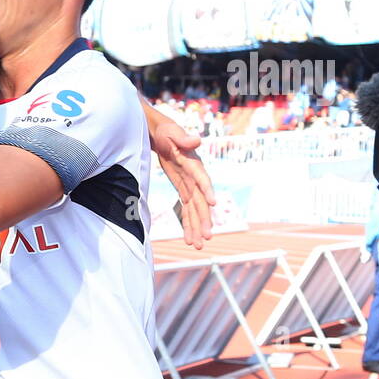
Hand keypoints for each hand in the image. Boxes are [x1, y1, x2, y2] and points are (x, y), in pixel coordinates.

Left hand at [149, 118, 215, 248]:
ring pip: (195, 211)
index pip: (202, 179)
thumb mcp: (173, 133)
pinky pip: (187, 210)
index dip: (207, 190)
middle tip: (207, 237)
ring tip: (198, 246)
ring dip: (197, 228)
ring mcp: (191, 187)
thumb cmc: (169, 133)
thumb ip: (184, 138)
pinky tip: (190, 240)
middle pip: (201, 202)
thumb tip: (197, 139)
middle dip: (204, 220)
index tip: (213, 203)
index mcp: (194, 164)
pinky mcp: (184, 191)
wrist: (165, 136)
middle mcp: (196, 179)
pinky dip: (188, 224)